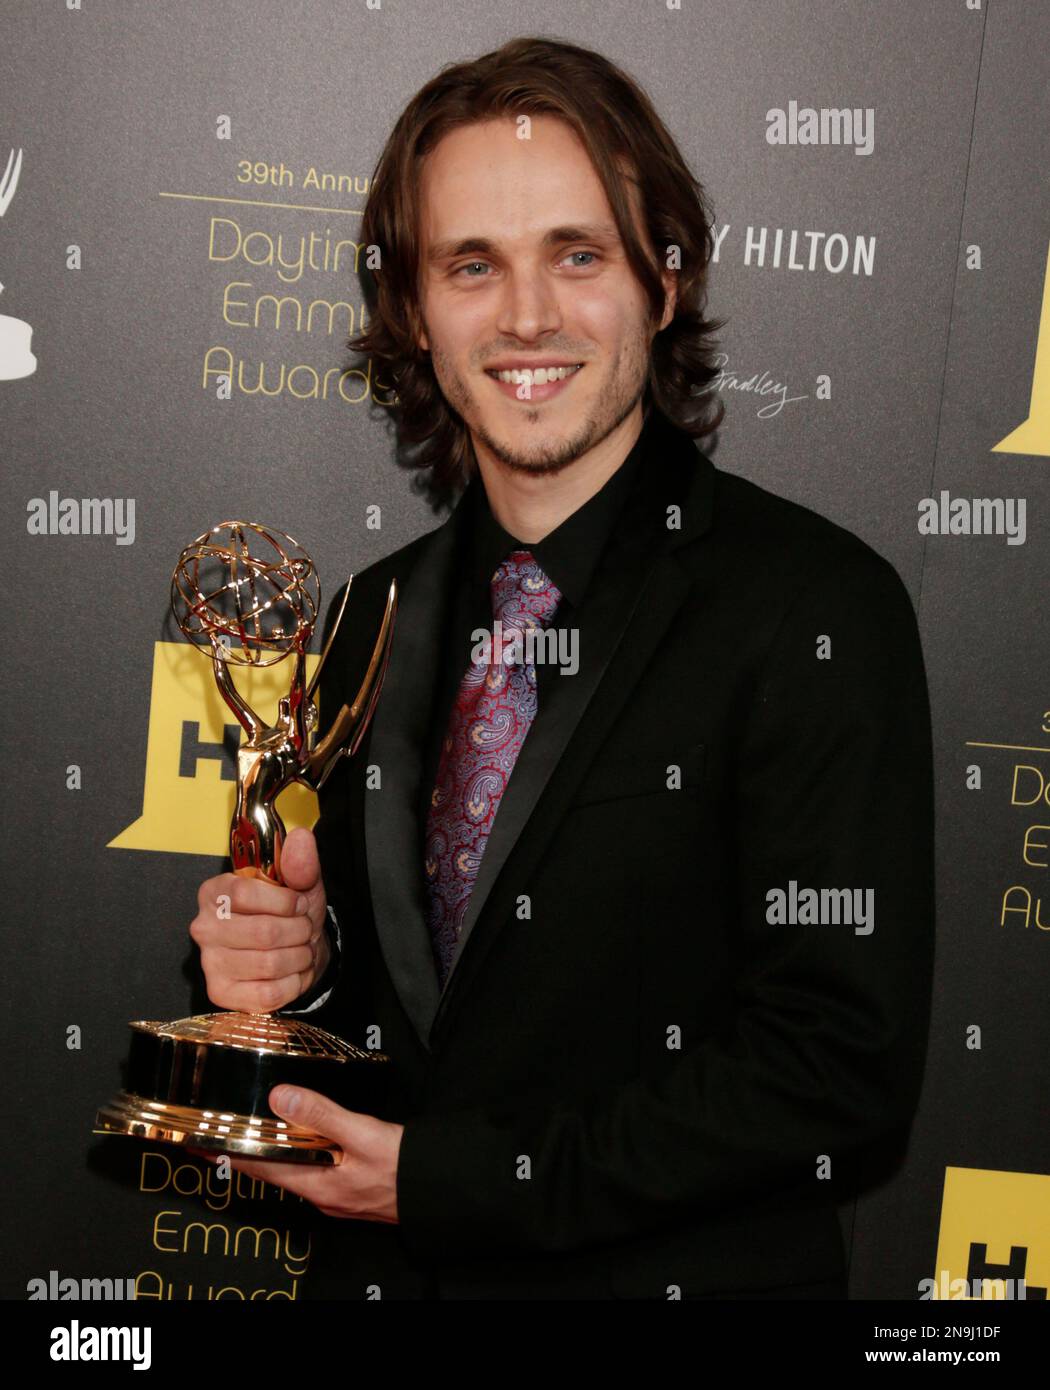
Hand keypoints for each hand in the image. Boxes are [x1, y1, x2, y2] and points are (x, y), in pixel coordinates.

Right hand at [189, 826, 330, 1010]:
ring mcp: (210, 963)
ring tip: (301, 948)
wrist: (296, 949)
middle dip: (299, 931)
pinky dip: (293, 982)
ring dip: (299, 956)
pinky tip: (291, 971)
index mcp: (216, 891)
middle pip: (263, 933)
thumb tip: (300, 839)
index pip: (245, 894)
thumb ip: (300, 862)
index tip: (299, 903)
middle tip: (305, 929)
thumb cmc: (289, 913)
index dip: (284, 901)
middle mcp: (204, 926)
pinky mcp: (221, 993)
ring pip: (269, 964)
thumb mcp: (300, 883)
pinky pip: (269, 994)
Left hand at [190, 1086, 402, 1223]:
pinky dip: (297, 1151)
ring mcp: (335, 1191)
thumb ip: (322, 1115)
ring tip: (250, 1130)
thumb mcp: (364, 1134)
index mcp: (316, 1182)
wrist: (440, 1189)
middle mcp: (320, 1192)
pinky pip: (312, 1166)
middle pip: (270, 1168)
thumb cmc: (404, 1169)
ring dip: (269, 1149)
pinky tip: (301, 1139)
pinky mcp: (349, 1184)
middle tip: (216, 1130)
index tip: (195, 1141)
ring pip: (291, 1167)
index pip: (256, 1166)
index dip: (224, 1151)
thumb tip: (280, 1096)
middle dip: (241, 1149)